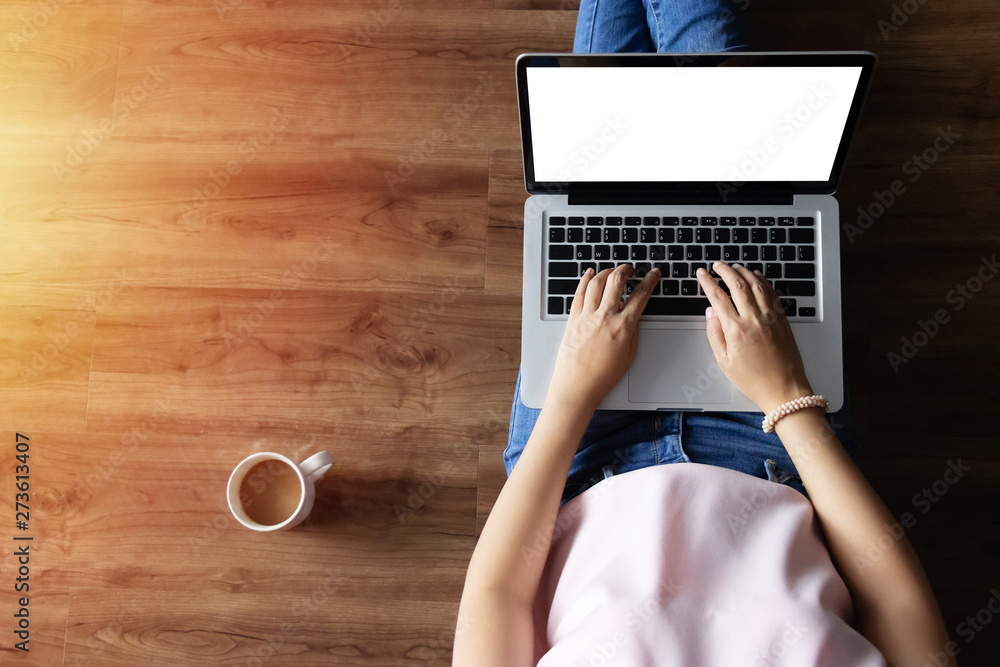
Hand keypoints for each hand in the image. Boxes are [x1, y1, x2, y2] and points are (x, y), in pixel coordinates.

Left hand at [547, 265, 659, 411]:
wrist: (577, 386)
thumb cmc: (603, 376)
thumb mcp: (629, 355)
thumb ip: (634, 331)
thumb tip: (634, 315)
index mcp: (623, 326)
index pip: (640, 295)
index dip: (650, 280)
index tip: (654, 274)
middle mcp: (605, 317)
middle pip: (617, 280)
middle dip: (626, 269)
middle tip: (630, 268)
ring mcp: (587, 316)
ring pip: (597, 282)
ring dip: (606, 271)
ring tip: (612, 271)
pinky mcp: (573, 319)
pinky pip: (579, 292)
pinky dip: (585, 280)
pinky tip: (590, 274)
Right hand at [696, 262, 812, 413]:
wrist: (784, 388)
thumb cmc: (754, 379)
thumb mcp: (724, 362)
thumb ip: (715, 334)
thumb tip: (710, 312)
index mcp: (736, 331)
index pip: (718, 297)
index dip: (707, 282)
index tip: (702, 274)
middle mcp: (754, 319)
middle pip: (737, 284)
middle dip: (725, 271)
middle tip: (717, 265)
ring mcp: (770, 317)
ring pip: (756, 284)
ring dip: (743, 272)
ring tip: (734, 267)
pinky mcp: (782, 319)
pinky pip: (771, 293)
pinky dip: (762, 280)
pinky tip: (755, 276)